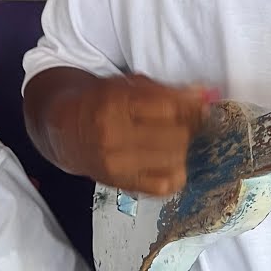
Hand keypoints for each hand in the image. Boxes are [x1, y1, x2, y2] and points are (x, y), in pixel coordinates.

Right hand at [69, 74, 213, 194]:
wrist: (66, 130)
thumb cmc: (100, 102)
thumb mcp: (128, 84)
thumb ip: (166, 89)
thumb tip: (204, 95)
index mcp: (115, 105)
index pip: (170, 109)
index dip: (191, 106)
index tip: (197, 104)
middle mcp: (114, 138)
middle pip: (177, 136)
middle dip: (189, 127)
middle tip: (186, 122)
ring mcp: (118, 166)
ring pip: (175, 161)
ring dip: (183, 148)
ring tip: (175, 139)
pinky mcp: (123, 185)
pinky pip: (165, 186)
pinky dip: (175, 173)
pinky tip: (169, 160)